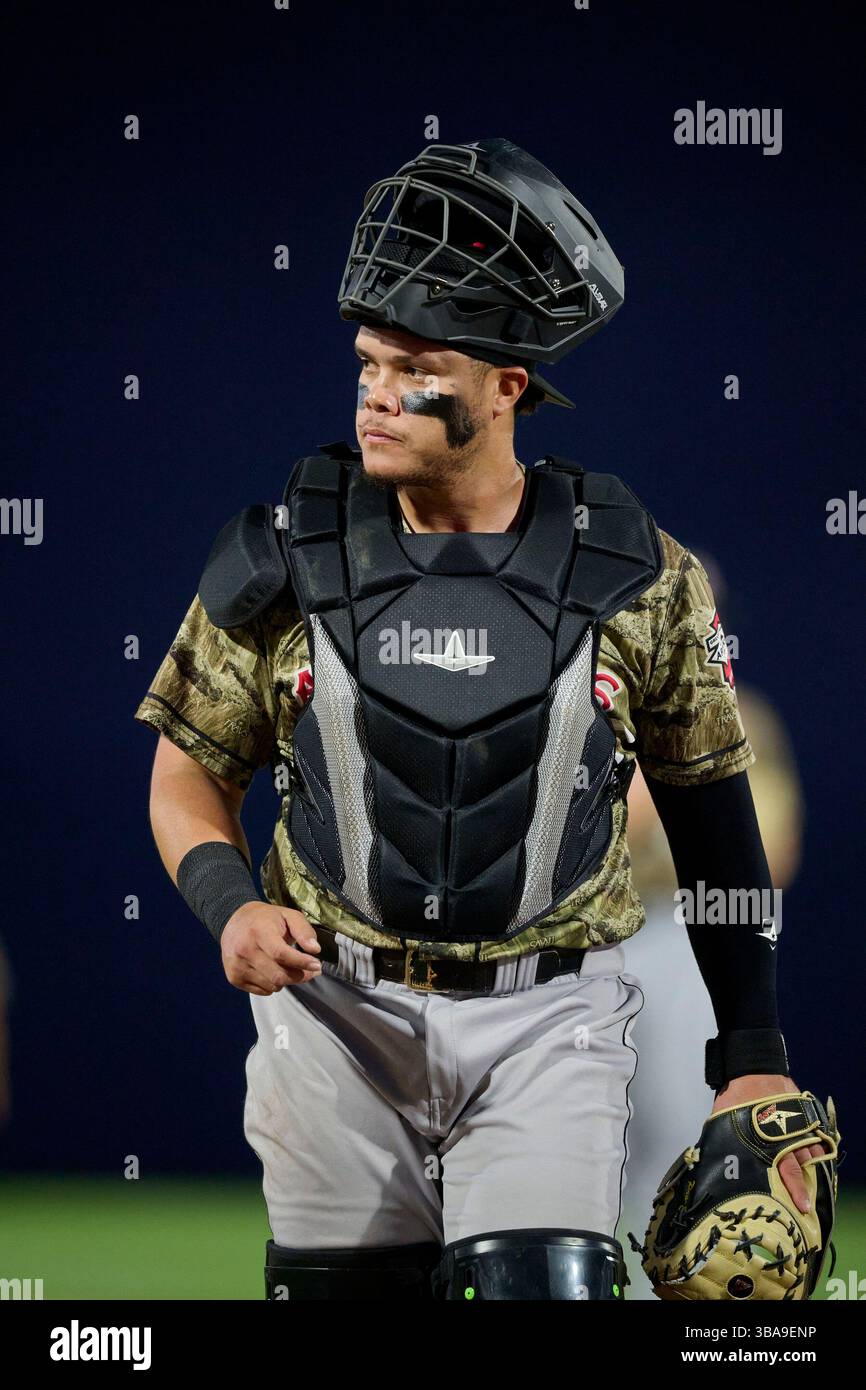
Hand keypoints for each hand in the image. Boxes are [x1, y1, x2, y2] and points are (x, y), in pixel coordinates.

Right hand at [220, 902, 321, 994]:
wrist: (234, 921)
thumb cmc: (264, 919)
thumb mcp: (288, 915)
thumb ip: (304, 930)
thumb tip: (315, 949)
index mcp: (258, 932)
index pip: (281, 954)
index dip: (302, 962)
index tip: (316, 965)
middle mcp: (245, 950)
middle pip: (278, 975)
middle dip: (299, 976)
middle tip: (309, 970)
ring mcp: (238, 966)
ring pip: (272, 986)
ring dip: (286, 980)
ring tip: (288, 967)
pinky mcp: (234, 977)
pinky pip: (262, 991)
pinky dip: (273, 984)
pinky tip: (273, 970)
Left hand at [711, 1073, 826, 1214]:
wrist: (753, 1067)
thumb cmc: (737, 1094)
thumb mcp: (725, 1119)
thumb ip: (723, 1139)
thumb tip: (706, 1158)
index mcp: (767, 1141)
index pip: (786, 1172)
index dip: (794, 1191)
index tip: (802, 1207)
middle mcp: (787, 1136)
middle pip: (800, 1167)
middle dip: (804, 1188)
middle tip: (807, 1206)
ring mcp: (798, 1124)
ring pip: (811, 1152)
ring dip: (811, 1167)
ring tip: (811, 1182)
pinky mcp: (803, 1114)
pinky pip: (815, 1135)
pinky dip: (817, 1147)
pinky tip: (816, 1157)